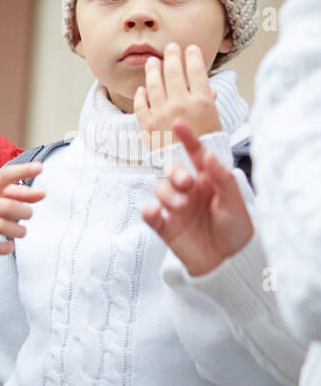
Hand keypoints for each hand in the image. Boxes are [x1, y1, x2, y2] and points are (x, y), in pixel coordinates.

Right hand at [0, 160, 45, 255]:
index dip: (22, 171)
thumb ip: (14, 194)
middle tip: (28, 215)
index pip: (3, 176)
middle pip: (6, 206)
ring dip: (18, 231)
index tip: (40, 167)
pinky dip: (4, 247)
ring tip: (21, 232)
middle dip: (24, 211)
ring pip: (0, 226)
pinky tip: (9, 246)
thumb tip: (42, 195)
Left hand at [134, 43, 220, 149]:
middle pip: (174, 73)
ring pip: (154, 85)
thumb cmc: (207, 146)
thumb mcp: (216, 122)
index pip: (196, 71)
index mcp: (202, 101)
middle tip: (171, 48)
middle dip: (172, 56)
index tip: (191, 48)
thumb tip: (211, 91)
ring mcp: (162, 114)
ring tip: (152, 62)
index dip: (193, 56)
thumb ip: (210, 104)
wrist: (191, 170)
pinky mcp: (147, 126)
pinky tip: (141, 89)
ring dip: (153, 70)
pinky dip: (140, 96)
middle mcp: (181, 104)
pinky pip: (140, 106)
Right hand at [141, 119, 252, 276]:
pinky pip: (150, 214)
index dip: (187, 139)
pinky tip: (156, 213)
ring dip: (167, 194)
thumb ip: (221, 178)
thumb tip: (208, 155)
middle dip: (175, 173)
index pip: (196, 155)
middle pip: (172, 171)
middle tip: (186, 183)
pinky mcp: (165, 226)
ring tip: (181, 206)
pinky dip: (149, 211)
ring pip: (160, 189)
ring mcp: (176, 208)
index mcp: (208, 181)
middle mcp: (190, 191)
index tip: (178, 123)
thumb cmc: (236, 230)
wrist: (228, 263)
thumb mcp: (234, 202)